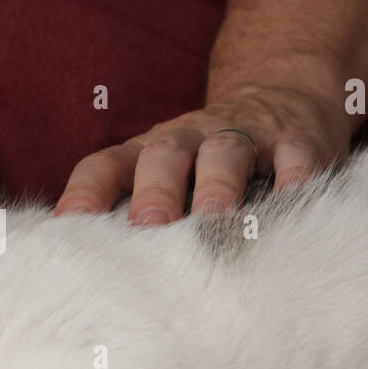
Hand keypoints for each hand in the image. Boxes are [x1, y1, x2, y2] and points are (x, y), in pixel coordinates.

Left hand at [54, 84, 355, 223]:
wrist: (283, 93)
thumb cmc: (208, 160)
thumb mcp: (169, 176)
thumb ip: (139, 213)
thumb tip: (97, 274)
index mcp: (149, 152)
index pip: (108, 164)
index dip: (87, 190)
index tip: (71, 224)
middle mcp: (191, 139)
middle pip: (164, 155)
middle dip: (154, 190)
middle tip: (147, 226)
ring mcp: (245, 134)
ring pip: (225, 152)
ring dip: (217, 184)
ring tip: (213, 219)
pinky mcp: (296, 140)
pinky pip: (294, 156)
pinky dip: (293, 179)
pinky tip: (289, 205)